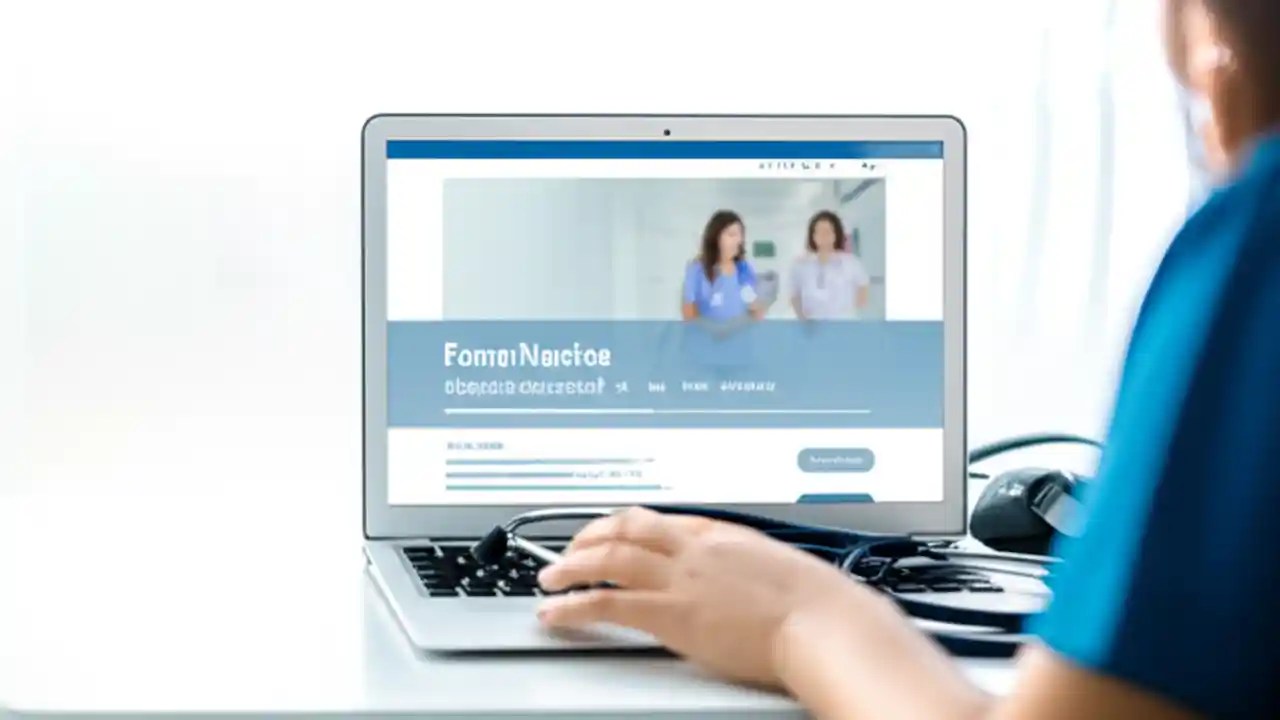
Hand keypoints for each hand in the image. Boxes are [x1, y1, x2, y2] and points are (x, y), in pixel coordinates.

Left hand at [536, 507, 877, 688]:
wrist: (824, 622)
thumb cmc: (815, 603)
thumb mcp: (775, 565)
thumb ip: (744, 562)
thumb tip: (736, 574)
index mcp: (718, 533)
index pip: (656, 519)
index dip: (621, 525)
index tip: (606, 534)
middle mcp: (693, 548)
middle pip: (625, 529)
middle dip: (588, 537)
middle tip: (566, 552)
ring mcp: (680, 579)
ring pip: (609, 558)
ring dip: (571, 566)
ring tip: (549, 577)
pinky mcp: (672, 615)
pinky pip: (609, 603)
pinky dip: (575, 605)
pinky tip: (557, 611)